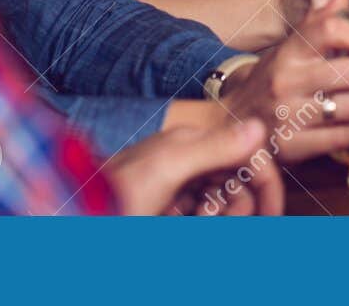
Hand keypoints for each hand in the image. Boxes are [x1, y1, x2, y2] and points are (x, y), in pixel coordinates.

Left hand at [105, 118, 282, 215]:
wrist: (77, 216)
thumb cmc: (115, 192)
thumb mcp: (168, 168)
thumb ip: (214, 147)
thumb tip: (258, 126)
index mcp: (191, 142)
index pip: (248, 156)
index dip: (266, 185)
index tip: (272, 217)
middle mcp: (187, 160)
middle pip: (237, 185)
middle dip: (235, 208)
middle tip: (209, 220)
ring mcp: (175, 185)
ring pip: (220, 204)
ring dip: (218, 217)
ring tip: (194, 222)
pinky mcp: (165, 207)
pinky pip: (200, 215)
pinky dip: (202, 222)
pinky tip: (180, 223)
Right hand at [218, 0, 348, 162]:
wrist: (229, 122)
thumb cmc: (269, 82)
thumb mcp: (287, 48)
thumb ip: (316, 23)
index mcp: (288, 52)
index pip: (330, 29)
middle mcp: (286, 80)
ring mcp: (287, 114)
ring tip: (348, 107)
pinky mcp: (290, 146)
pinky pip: (343, 136)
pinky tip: (340, 128)